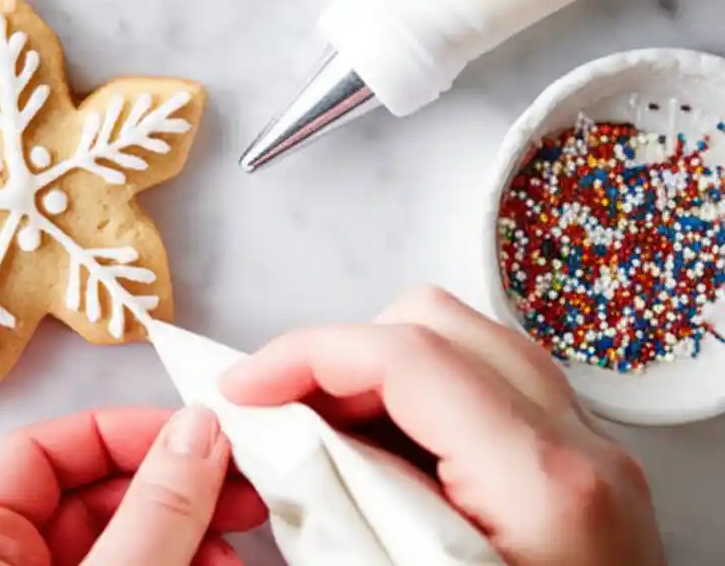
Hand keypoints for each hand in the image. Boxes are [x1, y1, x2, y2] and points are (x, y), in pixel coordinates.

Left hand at [0, 407, 266, 565]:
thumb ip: (153, 514)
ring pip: (122, 546)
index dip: (121, 432)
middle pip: (91, 498)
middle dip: (174, 491)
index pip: (39, 453)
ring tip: (238, 550)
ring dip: (188, 536)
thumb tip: (198, 433)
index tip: (196, 434)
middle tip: (242, 488)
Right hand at [220, 286, 664, 565]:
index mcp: (544, 485)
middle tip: (281, 413)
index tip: (246, 389)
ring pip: (465, 350)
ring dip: (378, 377)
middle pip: (438, 326)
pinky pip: (487, 396)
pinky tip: (378, 466)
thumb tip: (271, 448)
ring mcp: (589, 462)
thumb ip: (340, 509)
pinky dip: (418, 406)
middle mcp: (580, 455)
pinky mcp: (581, 480)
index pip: (407, 355)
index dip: (306, 355)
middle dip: (341, 357)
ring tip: (321, 438)